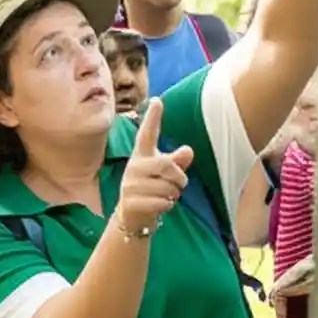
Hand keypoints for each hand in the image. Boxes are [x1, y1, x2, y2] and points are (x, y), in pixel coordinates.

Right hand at [118, 99, 193, 234]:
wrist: (133, 217)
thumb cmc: (152, 189)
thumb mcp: (165, 174)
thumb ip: (177, 161)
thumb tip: (188, 150)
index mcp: (142, 155)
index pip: (147, 134)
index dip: (153, 118)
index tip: (158, 100)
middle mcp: (134, 167)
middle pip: (166, 164)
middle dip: (179, 177)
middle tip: (180, 185)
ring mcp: (129, 184)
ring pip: (166, 186)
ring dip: (173, 194)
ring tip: (166, 197)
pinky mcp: (129, 201)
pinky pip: (161, 201)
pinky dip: (168, 205)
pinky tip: (161, 206)